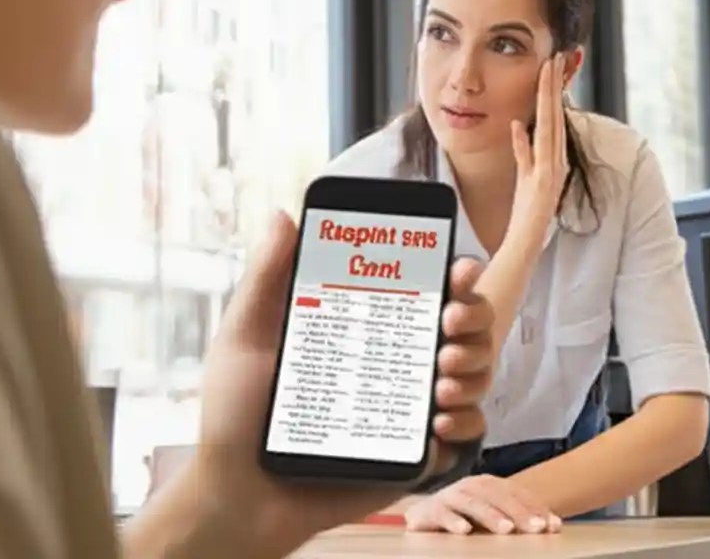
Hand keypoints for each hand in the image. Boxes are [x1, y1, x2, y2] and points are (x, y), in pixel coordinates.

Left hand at [125, 211, 494, 558]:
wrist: (240, 494)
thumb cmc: (235, 416)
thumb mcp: (245, 337)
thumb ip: (266, 276)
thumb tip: (282, 215)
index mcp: (365, 328)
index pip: (423, 289)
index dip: (453, 274)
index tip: (457, 268)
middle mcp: (395, 362)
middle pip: (464, 325)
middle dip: (474, 315)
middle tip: (449, 320)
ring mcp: (409, 406)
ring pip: (474, 372)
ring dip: (473, 365)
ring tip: (440, 377)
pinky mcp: (416, 451)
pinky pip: (465, 431)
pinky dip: (465, 421)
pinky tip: (438, 420)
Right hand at [405, 475, 562, 535]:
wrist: (424, 513)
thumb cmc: (464, 516)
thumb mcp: (492, 514)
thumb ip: (516, 517)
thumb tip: (552, 526)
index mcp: (490, 485)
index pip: (517, 494)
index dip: (536, 508)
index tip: (553, 525)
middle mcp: (472, 486)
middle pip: (499, 496)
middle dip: (520, 512)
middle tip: (537, 528)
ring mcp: (451, 496)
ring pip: (474, 503)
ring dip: (491, 516)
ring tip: (507, 529)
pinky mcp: (431, 510)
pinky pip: (443, 514)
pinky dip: (453, 521)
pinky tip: (464, 531)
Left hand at [507, 53, 569, 253]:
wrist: (527, 243)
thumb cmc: (526, 211)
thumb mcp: (524, 175)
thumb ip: (521, 151)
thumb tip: (516, 126)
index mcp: (551, 159)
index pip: (553, 119)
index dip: (552, 92)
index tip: (550, 67)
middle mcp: (555, 163)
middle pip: (554, 118)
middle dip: (554, 88)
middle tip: (555, 59)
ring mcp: (549, 174)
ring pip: (549, 131)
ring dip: (547, 103)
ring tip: (547, 77)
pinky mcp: (541, 187)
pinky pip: (532, 161)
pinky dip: (524, 144)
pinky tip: (518, 126)